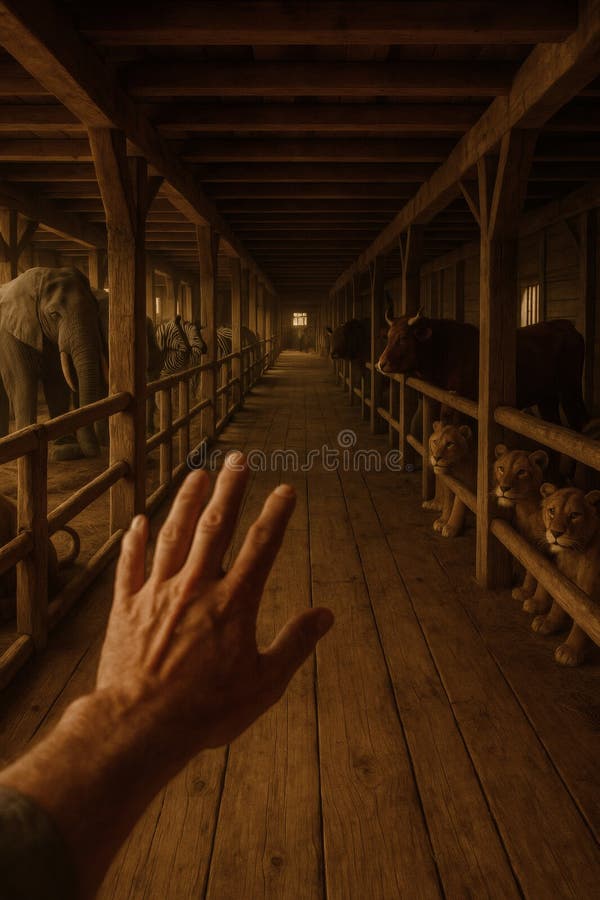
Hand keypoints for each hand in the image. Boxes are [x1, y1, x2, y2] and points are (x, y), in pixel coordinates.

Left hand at [97, 453, 333, 760]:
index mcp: (233, 604)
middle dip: (229, 490)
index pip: (261, 547)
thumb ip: (295, 644)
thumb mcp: (264, 683)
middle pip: (215, 528)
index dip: (276, 515)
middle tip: (237, 458)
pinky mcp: (127, 608)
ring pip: (173, 536)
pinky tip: (139, 521)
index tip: (286, 489)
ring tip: (197, 474)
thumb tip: (326, 616)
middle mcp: (196, 588)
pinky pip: (131, 566)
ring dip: (186, 503)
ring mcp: (158, 595)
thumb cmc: (207, 710)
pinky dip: (134, 542)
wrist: (140, 727)